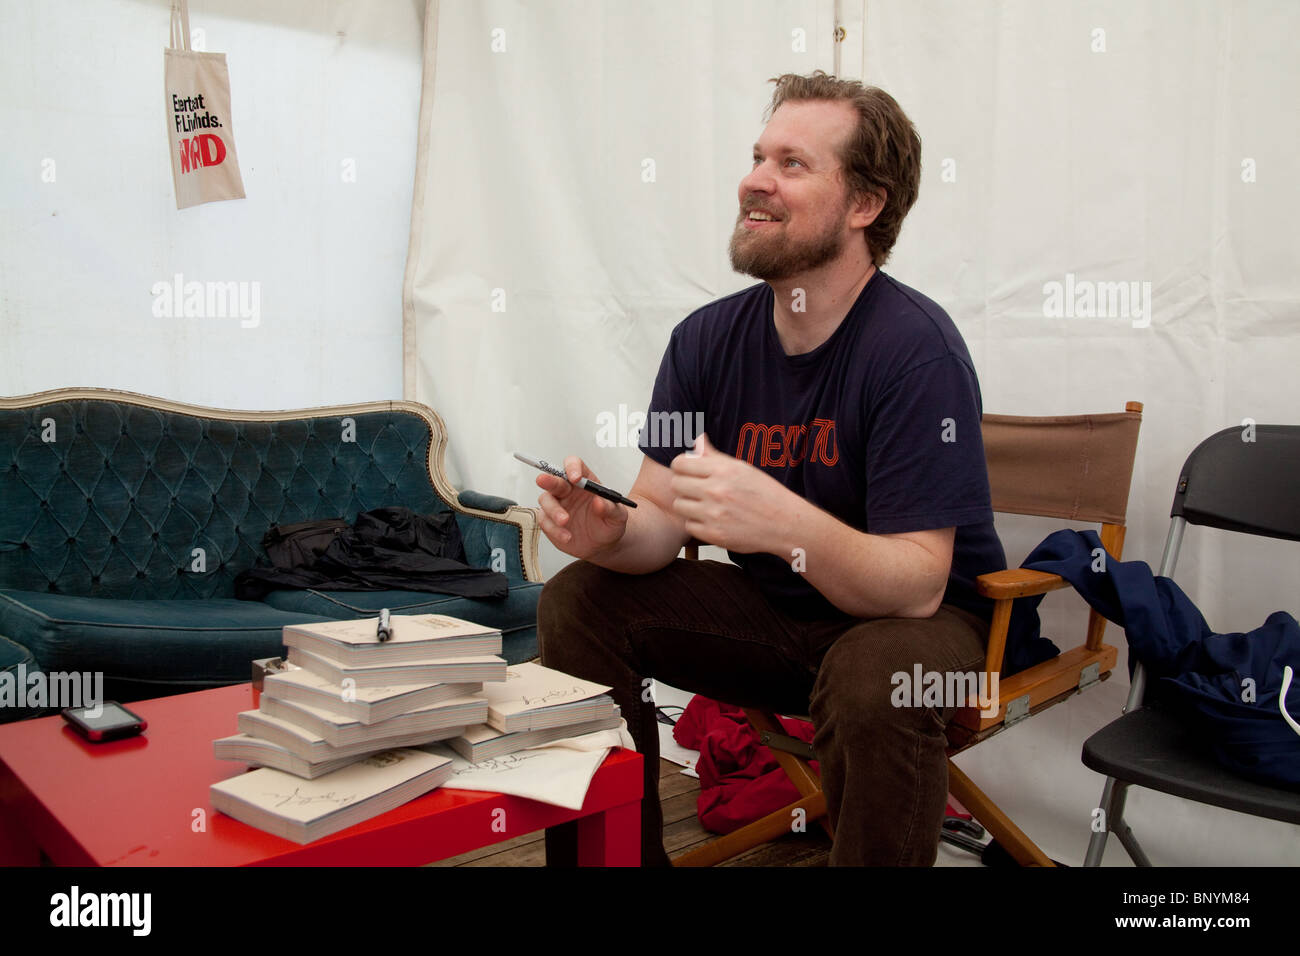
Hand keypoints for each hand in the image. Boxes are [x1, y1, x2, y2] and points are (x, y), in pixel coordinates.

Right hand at [534, 455, 629, 559]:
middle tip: (542, 480)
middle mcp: (568, 490)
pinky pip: (545, 521)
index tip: (575, 478)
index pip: (574, 464)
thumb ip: (610, 508)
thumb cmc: (609, 524)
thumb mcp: (617, 516)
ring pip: (545, 499)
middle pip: (554, 478)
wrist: (602, 545)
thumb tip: (599, 501)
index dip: (572, 467)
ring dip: (553, 510)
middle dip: (548, 479)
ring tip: (565, 521)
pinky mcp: (550, 521)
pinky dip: (554, 529)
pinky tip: (567, 536)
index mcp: (584, 481)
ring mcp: (557, 505)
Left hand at [668, 433, 797, 553]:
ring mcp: (713, 514)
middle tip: (696, 490)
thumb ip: (714, 456)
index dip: (681, 467)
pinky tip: (711, 519)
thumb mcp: (741, 468)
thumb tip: (697, 439)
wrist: (784, 523)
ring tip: (703, 505)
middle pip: (676, 484)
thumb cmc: (764, 493)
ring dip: (688, 505)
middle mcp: (716, 490)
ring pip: (679, 505)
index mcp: (722, 470)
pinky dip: (697, 523)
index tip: (688, 472)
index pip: (680, 464)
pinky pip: (689, 526)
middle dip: (683, 485)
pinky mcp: (714, 534)